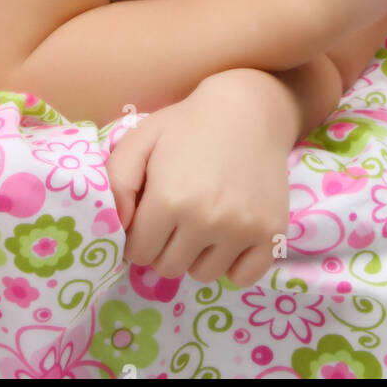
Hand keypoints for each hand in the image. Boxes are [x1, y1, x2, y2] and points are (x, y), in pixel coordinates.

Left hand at [105, 72, 292, 288]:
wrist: (248, 109)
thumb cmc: (187, 126)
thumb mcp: (140, 141)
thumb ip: (116, 185)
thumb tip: (117, 230)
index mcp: (169, 199)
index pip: (138, 253)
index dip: (140, 235)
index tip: (151, 215)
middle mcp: (206, 220)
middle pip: (169, 268)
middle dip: (165, 246)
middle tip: (177, 216)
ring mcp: (242, 229)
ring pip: (204, 275)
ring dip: (198, 255)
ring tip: (204, 220)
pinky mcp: (271, 233)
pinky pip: (243, 277)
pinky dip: (233, 264)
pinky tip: (229, 235)